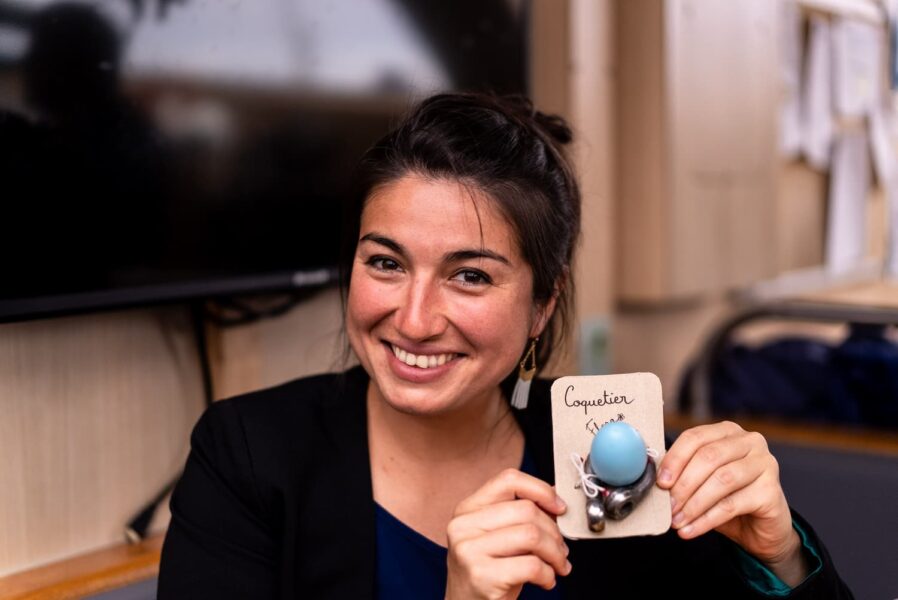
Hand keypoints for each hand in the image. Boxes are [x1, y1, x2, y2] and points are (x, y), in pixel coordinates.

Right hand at [445, 468, 570, 599]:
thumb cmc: (488, 573)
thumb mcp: (499, 538)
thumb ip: (520, 515)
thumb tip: (554, 496)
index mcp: (468, 509)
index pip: (509, 480)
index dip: (540, 490)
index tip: (559, 508)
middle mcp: (463, 525)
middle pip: (526, 510)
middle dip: (554, 532)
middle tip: (561, 549)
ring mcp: (469, 550)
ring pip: (531, 535)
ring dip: (555, 554)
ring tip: (557, 565)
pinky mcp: (481, 575)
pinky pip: (531, 565)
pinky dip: (548, 574)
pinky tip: (545, 580)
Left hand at [657, 421, 807, 584]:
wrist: (761, 529)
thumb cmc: (728, 499)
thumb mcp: (702, 481)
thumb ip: (683, 473)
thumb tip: (656, 478)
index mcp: (728, 432)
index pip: (695, 437)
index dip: (674, 459)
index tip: (660, 482)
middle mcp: (750, 442)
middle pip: (708, 457)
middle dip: (683, 484)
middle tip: (668, 505)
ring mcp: (765, 464)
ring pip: (721, 480)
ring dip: (693, 503)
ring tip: (677, 520)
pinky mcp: (772, 490)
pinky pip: (732, 505)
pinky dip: (706, 519)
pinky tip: (691, 529)